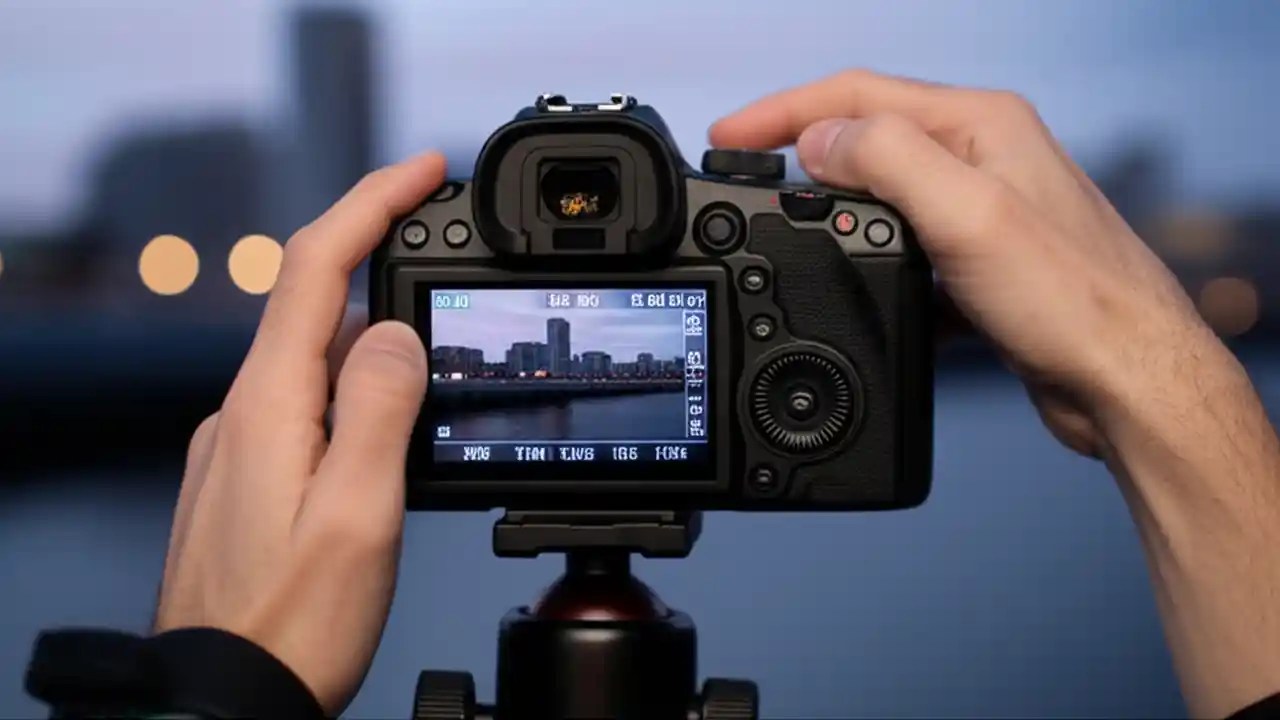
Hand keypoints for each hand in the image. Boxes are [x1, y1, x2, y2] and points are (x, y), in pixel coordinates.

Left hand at [153, 152, 444, 714]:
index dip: (372, 203)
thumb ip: (383, 409)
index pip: (317, 266)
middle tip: (459, 305)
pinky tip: (390, 448)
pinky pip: (311, 412)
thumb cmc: (291, 624)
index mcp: (271, 404)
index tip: (423, 171)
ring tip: (437, 406)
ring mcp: (242, 447)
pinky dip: (358, 404)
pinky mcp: (249, 480)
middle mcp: (246, 412)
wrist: (222, 703)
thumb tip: (400, 333)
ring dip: (382, 359)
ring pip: (322, 368)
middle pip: (323, 309)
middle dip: (393, 284)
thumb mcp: (361, 513)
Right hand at [714, 72, 1279, 717]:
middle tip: (744, 173)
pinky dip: (868, 256)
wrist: (1127, 381)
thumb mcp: (967, 215)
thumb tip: (817, 141)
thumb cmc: (1073, 300)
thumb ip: (886, 161)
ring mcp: (983, 210)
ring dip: (832, 205)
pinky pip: (905, 246)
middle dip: (799, 149)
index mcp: (980, 125)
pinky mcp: (980, 264)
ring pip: (884, 194)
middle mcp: (983, 157)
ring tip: (784, 224)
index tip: (727, 135)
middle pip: (867, 135)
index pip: (858, 95)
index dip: (782, 111)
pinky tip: (853, 281)